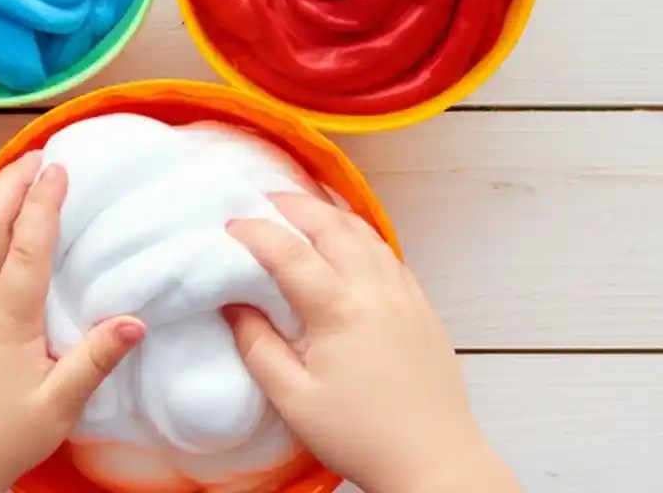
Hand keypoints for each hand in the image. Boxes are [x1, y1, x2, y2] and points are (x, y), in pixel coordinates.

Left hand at [0, 152, 145, 492]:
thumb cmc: (2, 437)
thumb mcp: (59, 407)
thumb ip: (95, 360)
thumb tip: (135, 321)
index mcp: (6, 325)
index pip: (25, 249)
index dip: (42, 203)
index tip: (58, 170)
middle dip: (9, 183)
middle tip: (36, 156)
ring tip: (6, 172)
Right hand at [225, 193, 520, 492]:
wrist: (434, 461)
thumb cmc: (359, 435)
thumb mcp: (292, 399)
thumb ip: (257, 346)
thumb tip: (233, 305)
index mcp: (340, 311)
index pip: (290, 253)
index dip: (255, 232)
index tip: (229, 227)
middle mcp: (377, 291)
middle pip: (332, 226)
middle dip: (294, 205)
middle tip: (263, 202)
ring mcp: (405, 296)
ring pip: (366, 234)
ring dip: (330, 214)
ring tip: (302, 211)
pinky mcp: (422, 307)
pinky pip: (389, 254)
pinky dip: (361, 236)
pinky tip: (347, 244)